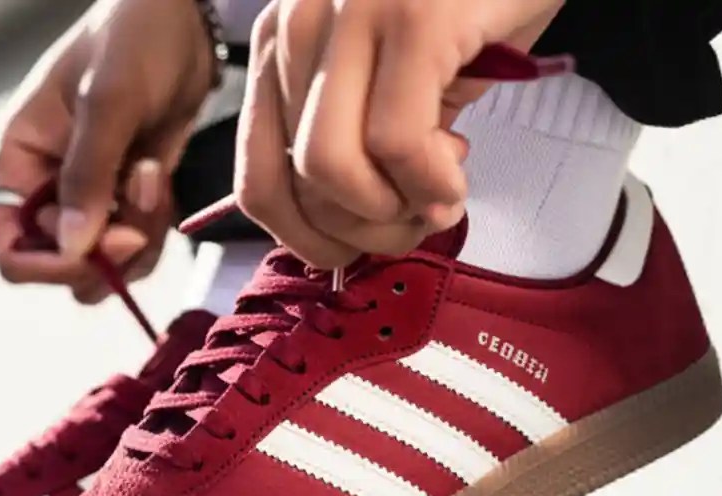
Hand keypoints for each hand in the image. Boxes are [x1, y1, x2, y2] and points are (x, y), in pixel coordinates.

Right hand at [0, 0, 216, 303]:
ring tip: (152, 178)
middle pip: (63, 266)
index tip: (105, 243)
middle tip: (139, 220)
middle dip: (107, 253)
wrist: (183, 17)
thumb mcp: (108, 101)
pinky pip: (137, 245)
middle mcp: (48, 189)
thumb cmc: (132, 38)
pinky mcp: (129, 197)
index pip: (14, 249)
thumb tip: (73, 247)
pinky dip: (155, 226)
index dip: (54, 264)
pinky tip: (160, 178)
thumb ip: (89, 175)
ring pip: (106, 264)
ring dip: (138, 239)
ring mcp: (92, 197)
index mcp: (19, 163)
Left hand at [236, 0, 564, 268]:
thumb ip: (352, 141)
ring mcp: (351, 15)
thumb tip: (340, 233)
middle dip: (358, 234)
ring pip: (330, 170)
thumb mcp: (390, 77)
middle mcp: (299, 23)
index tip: (359, 245)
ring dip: (392, 211)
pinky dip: (430, 182)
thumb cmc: (467, 8)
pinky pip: (397, 142)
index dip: (305, 237)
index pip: (254, 177)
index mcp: (280, 42)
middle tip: (415, 223)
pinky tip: (457, 174)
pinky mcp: (413, 18)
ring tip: (440, 195)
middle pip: (292, 184)